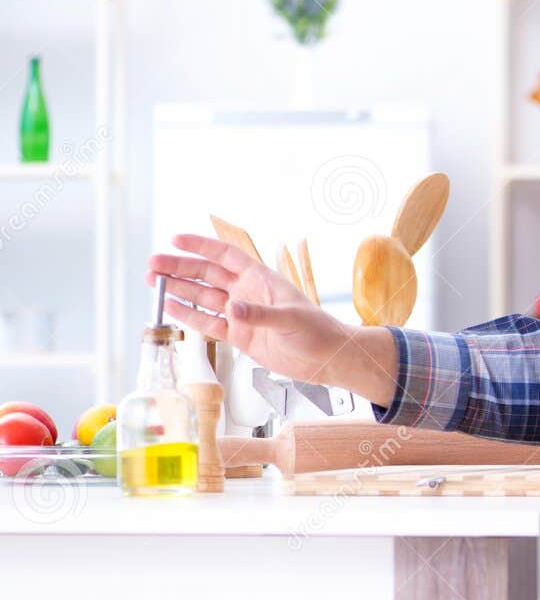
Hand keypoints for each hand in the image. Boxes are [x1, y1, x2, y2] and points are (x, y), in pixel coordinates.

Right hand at [145, 234, 396, 403]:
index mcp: (261, 279)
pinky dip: (189, 315)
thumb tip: (232, 309)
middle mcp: (247, 293)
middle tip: (153, 265)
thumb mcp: (290, 320)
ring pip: (203, 297)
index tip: (175, 240)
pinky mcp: (239, 336)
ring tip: (153, 283)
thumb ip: (260, 315)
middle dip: (180, 269)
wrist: (326, 359)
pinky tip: (170, 307)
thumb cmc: (317, 332)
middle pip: (207, 275)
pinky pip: (208, 323)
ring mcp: (241, 314)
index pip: (226, 256)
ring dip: (179, 290)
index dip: (201, 246)